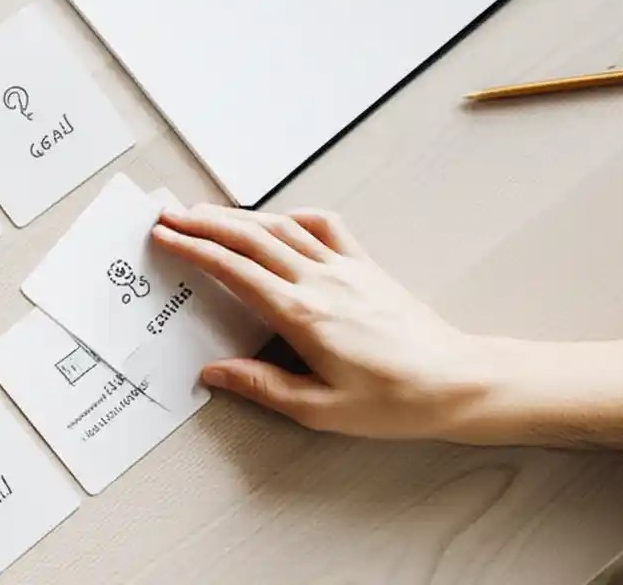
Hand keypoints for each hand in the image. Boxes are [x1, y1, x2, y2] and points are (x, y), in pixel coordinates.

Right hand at [152, 206, 492, 441]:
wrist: (458, 382)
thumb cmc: (394, 401)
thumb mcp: (320, 409)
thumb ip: (262, 386)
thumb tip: (213, 372)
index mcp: (302, 315)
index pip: (234, 271)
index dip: (194, 250)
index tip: (165, 237)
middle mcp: (321, 281)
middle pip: (250, 238)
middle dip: (204, 223)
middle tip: (169, 214)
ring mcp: (345, 268)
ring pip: (282, 227)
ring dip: (239, 216)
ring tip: (205, 212)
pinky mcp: (366, 267)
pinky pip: (325, 227)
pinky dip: (294, 216)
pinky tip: (278, 220)